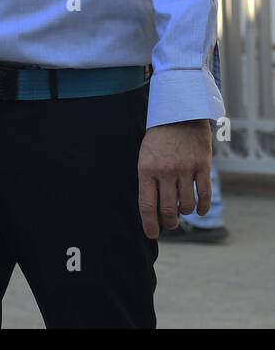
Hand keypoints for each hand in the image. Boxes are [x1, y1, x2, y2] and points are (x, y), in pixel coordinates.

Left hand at [137, 119, 212, 238]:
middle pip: (168, 209)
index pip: (147, 205)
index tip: (152, 234)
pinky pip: (204, 195)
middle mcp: (165, 172)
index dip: (150, 223)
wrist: (179, 115)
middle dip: (169, 222)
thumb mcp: (144, 157)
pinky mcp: (202, 166)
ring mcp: (185, 169)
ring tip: (181, 211)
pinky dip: (202, 207)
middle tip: (170, 224)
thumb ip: (148, 180)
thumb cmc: (158, 139)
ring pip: (187, 205)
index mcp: (146, 170)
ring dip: (184, 213)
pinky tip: (199, 210)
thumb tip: (153, 208)